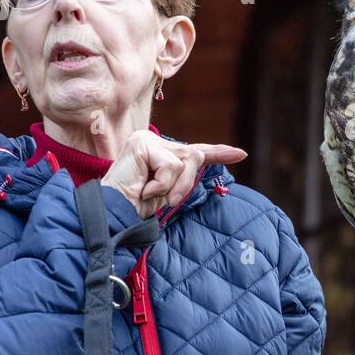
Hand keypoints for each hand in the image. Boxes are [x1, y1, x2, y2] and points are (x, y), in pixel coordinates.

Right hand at [102, 130, 246, 217]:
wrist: (113, 214)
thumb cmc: (137, 206)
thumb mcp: (168, 191)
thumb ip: (184, 176)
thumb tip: (205, 160)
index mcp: (160, 152)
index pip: (194, 151)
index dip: (218, 152)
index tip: (241, 154)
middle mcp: (154, 141)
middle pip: (195, 156)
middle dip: (187, 182)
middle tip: (168, 199)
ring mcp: (147, 140)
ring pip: (186, 161)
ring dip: (173, 186)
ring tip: (150, 193)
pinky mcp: (142, 144)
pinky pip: (170, 166)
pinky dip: (161, 184)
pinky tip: (143, 188)